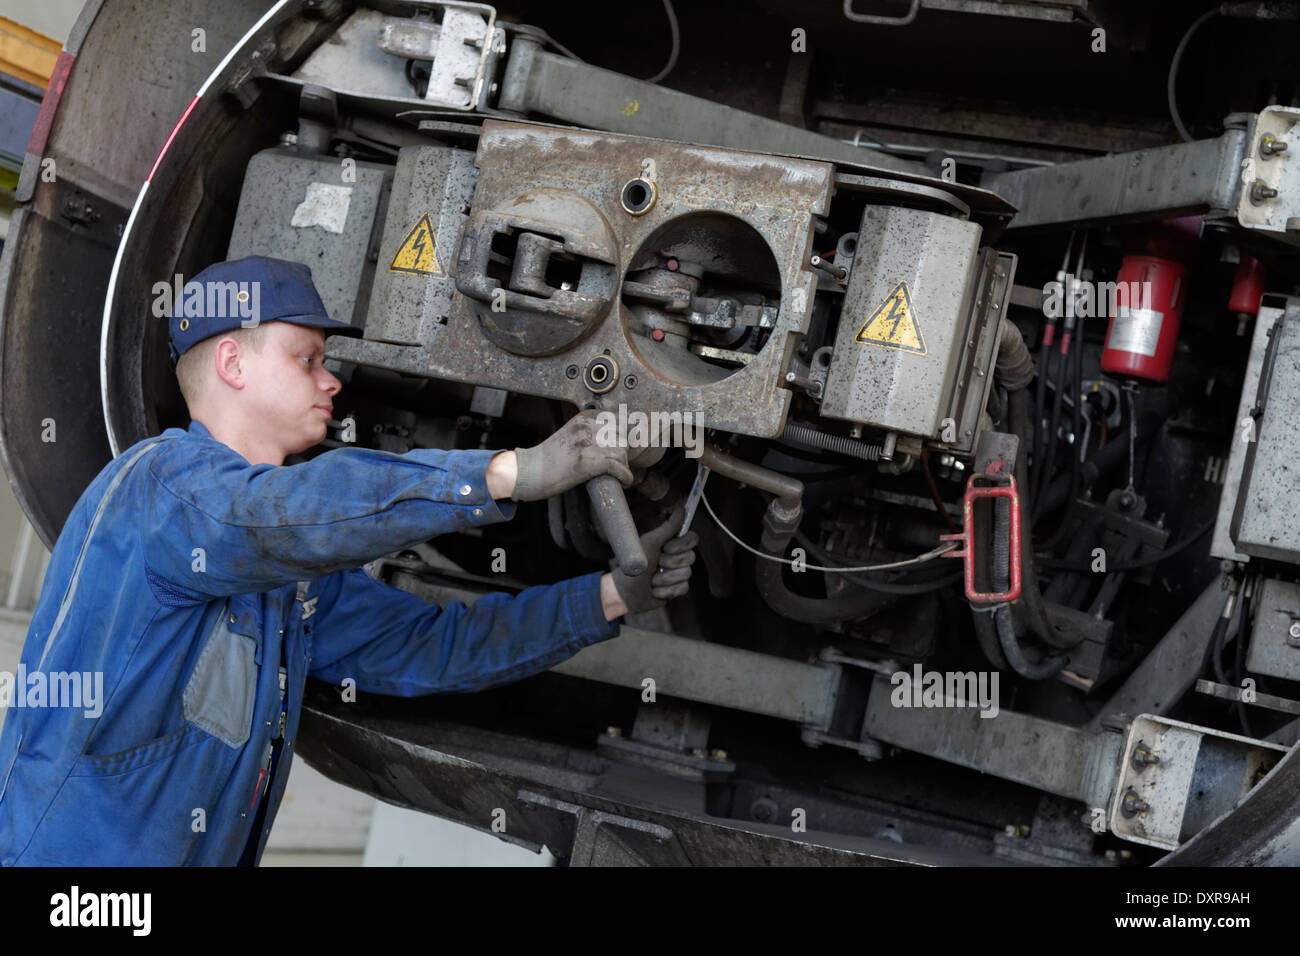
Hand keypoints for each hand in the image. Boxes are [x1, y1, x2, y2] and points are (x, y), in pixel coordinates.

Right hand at [512, 410, 633, 501]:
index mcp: (585, 417)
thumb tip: (617, 438)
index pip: (620, 421)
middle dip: (624, 452)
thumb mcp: (573, 434)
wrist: (529, 470)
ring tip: (618, 473)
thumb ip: (592, 431)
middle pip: (623, 437)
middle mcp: (588, 426)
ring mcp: (588, 443)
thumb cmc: (550, 457)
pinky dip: (625, 477)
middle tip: (619, 464)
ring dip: (623, 465)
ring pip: (622, 452)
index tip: (624, 448)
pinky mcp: (588, 461)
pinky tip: (623, 481)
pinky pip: (618, 467)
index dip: (624, 437)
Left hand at [607, 507, 698, 616]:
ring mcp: (678, 574)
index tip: (666, 548)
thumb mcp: (650, 543)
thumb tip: (681, 509)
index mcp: (672, 544)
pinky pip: (682, 588)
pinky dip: (665, 590)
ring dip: (664, 578)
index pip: (692, 538)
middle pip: (690, 557)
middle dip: (669, 563)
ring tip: (652, 579)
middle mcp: (677, 557)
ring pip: (686, 574)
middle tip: (655, 564)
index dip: (681, 545)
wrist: (626, 592)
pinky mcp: (677, 589)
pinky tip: (655, 590)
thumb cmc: (635, 565)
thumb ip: (668, 527)